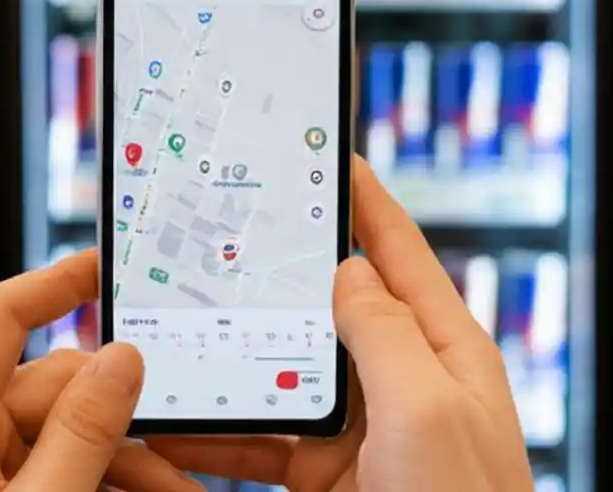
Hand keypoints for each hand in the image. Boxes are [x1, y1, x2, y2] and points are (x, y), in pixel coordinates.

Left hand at [0, 250, 200, 491]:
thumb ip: (83, 432)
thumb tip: (120, 355)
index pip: (1, 316)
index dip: (55, 280)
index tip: (108, 265)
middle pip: (55, 392)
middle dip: (128, 430)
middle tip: (189, 475)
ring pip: (64, 444)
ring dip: (126, 473)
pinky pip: (51, 477)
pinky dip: (98, 490)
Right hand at [146, 157, 533, 490]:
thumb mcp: (428, 410)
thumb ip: (386, 333)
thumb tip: (347, 270)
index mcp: (442, 350)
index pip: (397, 253)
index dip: (363, 199)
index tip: (328, 153)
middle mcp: (401, 382)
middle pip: (324, 309)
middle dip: (269, 278)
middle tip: (218, 238)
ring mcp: (362, 433)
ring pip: (279, 380)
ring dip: (225, 366)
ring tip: (171, 340)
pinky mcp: (327, 479)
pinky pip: (259, 447)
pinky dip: (213, 441)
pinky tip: (169, 433)